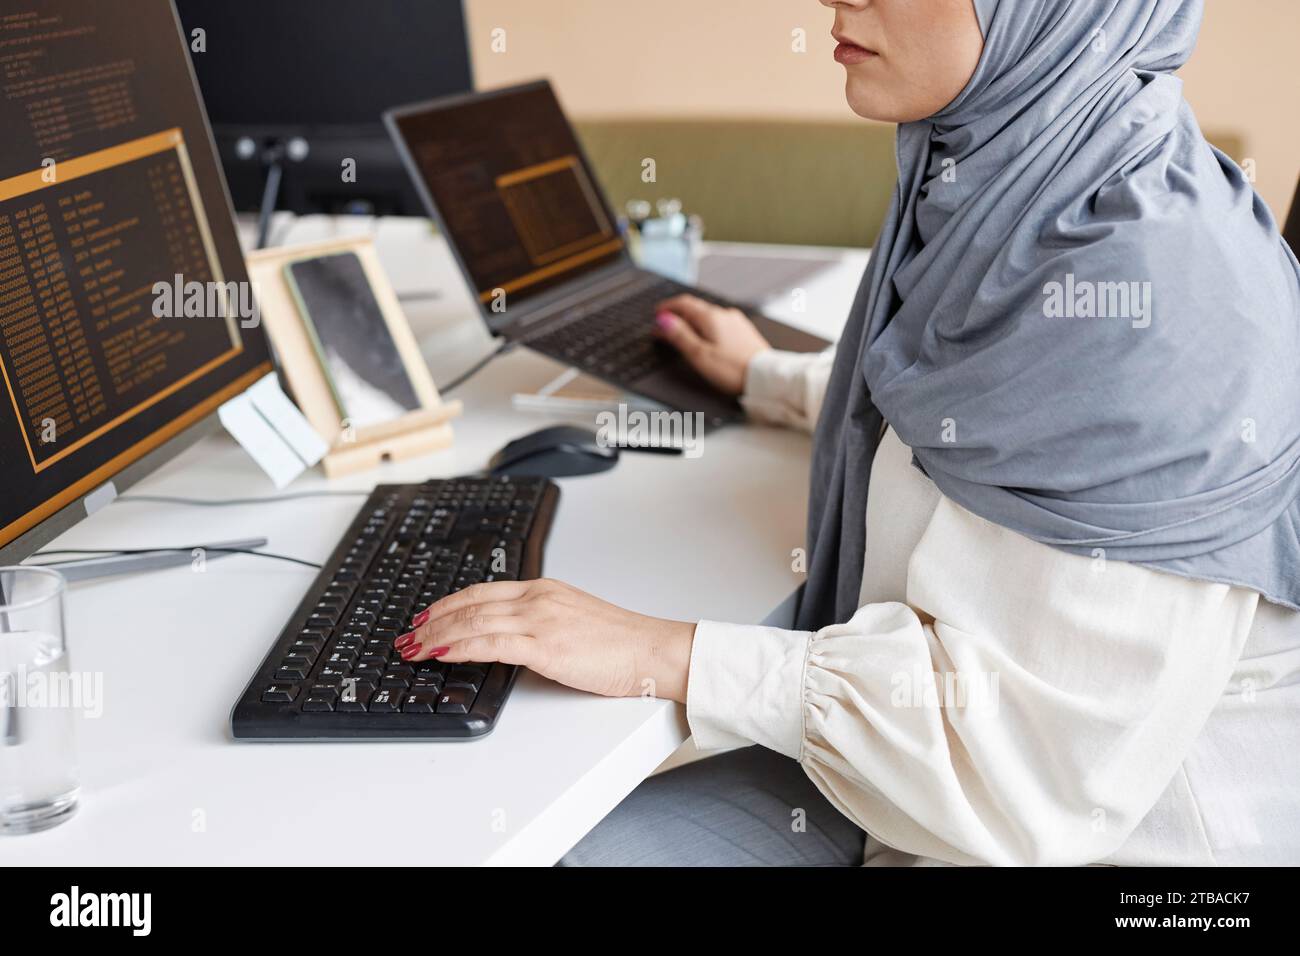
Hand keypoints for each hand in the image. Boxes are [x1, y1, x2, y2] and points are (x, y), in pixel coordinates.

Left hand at [394, 579, 695, 701]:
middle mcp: (538, 599)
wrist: (652, 650)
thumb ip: (541, 625)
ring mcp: (540, 619)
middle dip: (431, 621)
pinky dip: (461, 646)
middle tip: (407, 636)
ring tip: (413, 648)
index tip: (425, 616)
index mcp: (544, 590)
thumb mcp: (574, 622)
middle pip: (470, 604)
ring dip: (436, 635)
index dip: (448, 604)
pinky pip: (491, 642)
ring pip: (473, 620)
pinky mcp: (545, 644)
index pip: (483, 591)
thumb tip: (511, 642)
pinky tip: (442, 652)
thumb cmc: (621, 643)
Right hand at [653, 294, 770, 395]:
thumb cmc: (733, 370)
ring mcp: (736, 322)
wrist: (765, 377)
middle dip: (678, 315)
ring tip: (683, 334)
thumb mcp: (699, 355)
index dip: (667, 307)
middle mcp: (724, 314)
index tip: (657, 314)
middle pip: (696, 308)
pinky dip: (707, 327)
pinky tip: (706, 338)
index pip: (684, 303)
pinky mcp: (744, 332)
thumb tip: (663, 320)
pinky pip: (720, 323)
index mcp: (711, 317)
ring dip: (692, 321)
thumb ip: (680, 336)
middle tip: (666, 327)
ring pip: (708, 315)